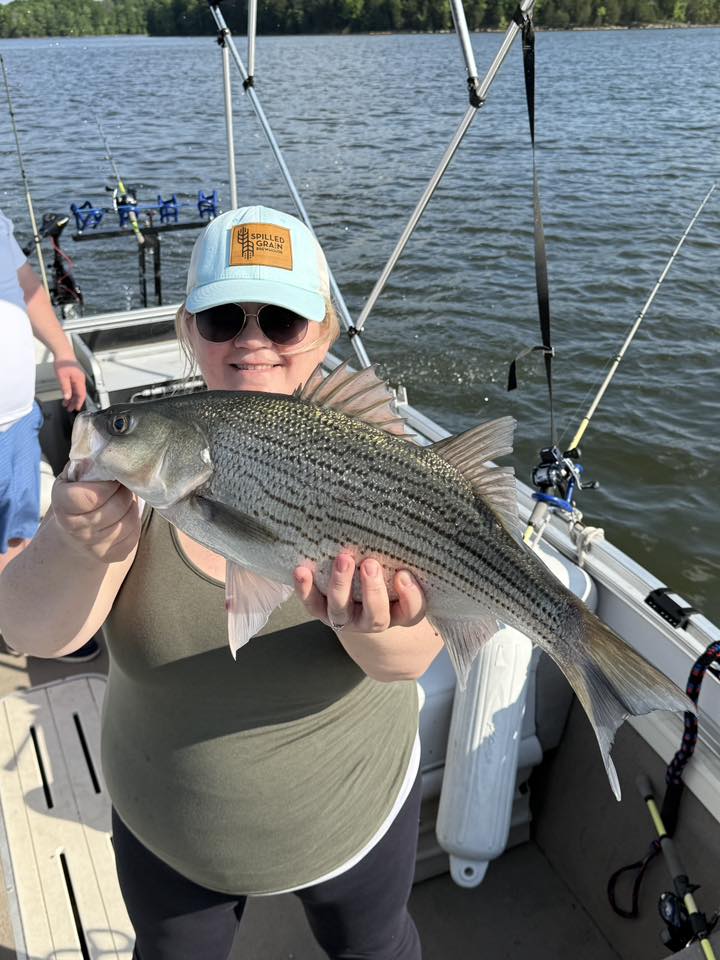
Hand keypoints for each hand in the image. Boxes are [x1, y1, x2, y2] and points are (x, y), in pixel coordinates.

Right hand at [51, 470, 139, 562]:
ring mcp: (94, 546)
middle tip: (124, 484)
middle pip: (115, 508)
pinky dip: (135, 522)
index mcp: (64, 506)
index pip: (91, 496)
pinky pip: (134, 536)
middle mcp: (77, 529)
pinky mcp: (111, 556)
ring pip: (128, 521)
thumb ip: (86, 464)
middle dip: (124, 492)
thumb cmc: (76, 497)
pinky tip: (126, 514)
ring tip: (125, 498)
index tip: (112, 477)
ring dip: (132, 506)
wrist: (73, 534)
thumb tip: (104, 449)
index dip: (107, 485)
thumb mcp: (73, 477)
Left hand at [53, 356, 86, 410]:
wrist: (63, 353)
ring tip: (66, 404)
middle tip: (70, 409)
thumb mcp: (62, 377)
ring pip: (76, 391)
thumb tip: (67, 397)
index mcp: (79, 381)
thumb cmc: (63, 362)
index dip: (79, 403)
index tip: (76, 409)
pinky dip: (70, 392)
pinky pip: (74, 386)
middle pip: (79, 394)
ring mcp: (78, 378)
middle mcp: (80, 380)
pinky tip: (66, 395)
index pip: (81, 395)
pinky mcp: (74, 376)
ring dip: (72, 398)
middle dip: (74, 402)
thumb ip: (65, 388)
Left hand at [293, 554, 425, 634]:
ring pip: (341, 610)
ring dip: (340, 585)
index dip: (410, 597)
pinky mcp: (322, 612)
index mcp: (399, 613)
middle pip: (375, 616)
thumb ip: (403, 562)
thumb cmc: (386, 578)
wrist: (357, 599)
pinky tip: (302, 571)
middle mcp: (373, 621)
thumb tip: (400, 538)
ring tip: (343, 559)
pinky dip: (305, 588)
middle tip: (370, 564)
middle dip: (373, 591)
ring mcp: (346, 619)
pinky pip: (312, 604)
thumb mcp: (398, 574)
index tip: (404, 575)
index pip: (411, 612)